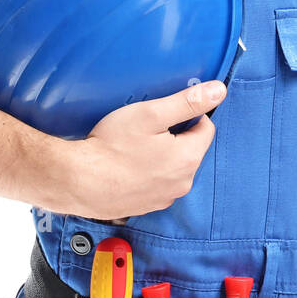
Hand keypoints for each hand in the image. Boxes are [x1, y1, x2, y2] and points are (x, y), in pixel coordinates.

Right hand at [70, 81, 223, 219]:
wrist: (77, 181)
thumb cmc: (111, 146)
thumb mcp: (151, 114)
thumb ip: (187, 102)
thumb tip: (219, 91)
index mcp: (188, 159)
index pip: (206, 128)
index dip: (187, 115)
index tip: (164, 114)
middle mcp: (182, 183)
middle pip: (190, 149)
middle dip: (174, 136)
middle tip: (145, 129)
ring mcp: (164, 198)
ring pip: (173, 167)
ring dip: (161, 155)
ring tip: (133, 147)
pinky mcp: (147, 206)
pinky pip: (157, 183)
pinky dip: (148, 173)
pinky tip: (127, 166)